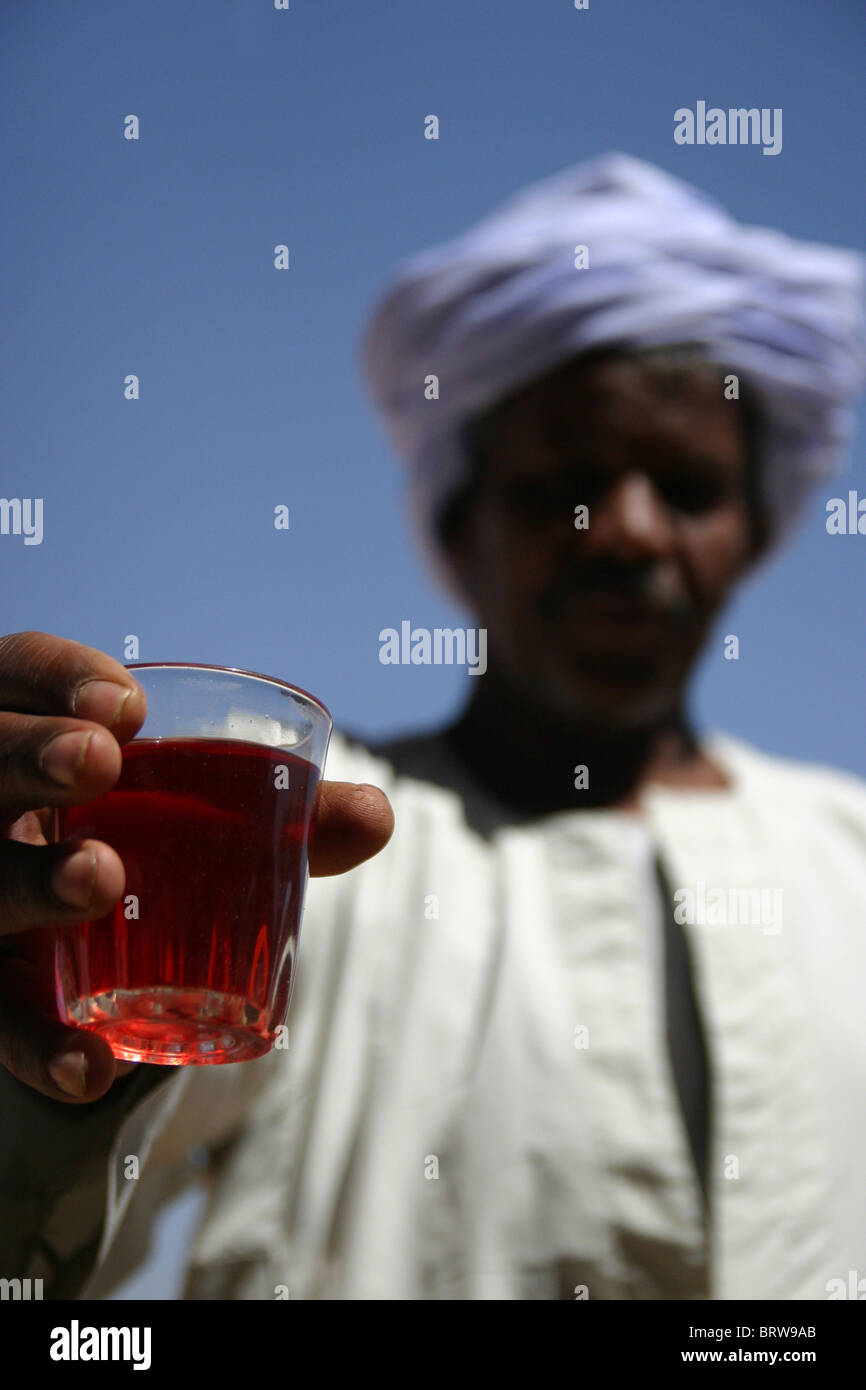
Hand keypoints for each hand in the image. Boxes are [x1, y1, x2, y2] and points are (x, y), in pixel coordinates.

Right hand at [0, 632, 393, 1104]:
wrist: (79, 949)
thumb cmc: (151, 846)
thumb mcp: (202, 820)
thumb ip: (283, 818)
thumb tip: (379, 815)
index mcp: (33, 731)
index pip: (18, 672)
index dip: (58, 677)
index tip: (130, 703)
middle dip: (30, 755)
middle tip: (98, 761)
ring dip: (30, 879)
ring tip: (103, 879)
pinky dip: (38, 1047)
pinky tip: (93, 1067)